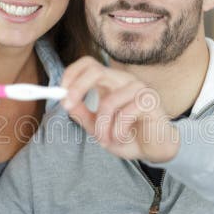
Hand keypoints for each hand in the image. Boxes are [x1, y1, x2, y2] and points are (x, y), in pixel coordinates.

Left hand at [61, 57, 178, 162]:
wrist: (153, 150)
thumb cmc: (127, 136)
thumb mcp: (98, 127)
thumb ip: (82, 114)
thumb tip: (66, 101)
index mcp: (111, 83)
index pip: (88, 64)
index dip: (71, 73)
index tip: (60, 91)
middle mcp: (124, 80)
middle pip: (95, 71)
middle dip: (77, 88)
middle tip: (66, 106)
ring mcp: (139, 88)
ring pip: (108, 102)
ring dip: (102, 127)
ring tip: (106, 140)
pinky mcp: (150, 100)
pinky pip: (124, 116)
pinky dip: (118, 132)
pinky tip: (123, 138)